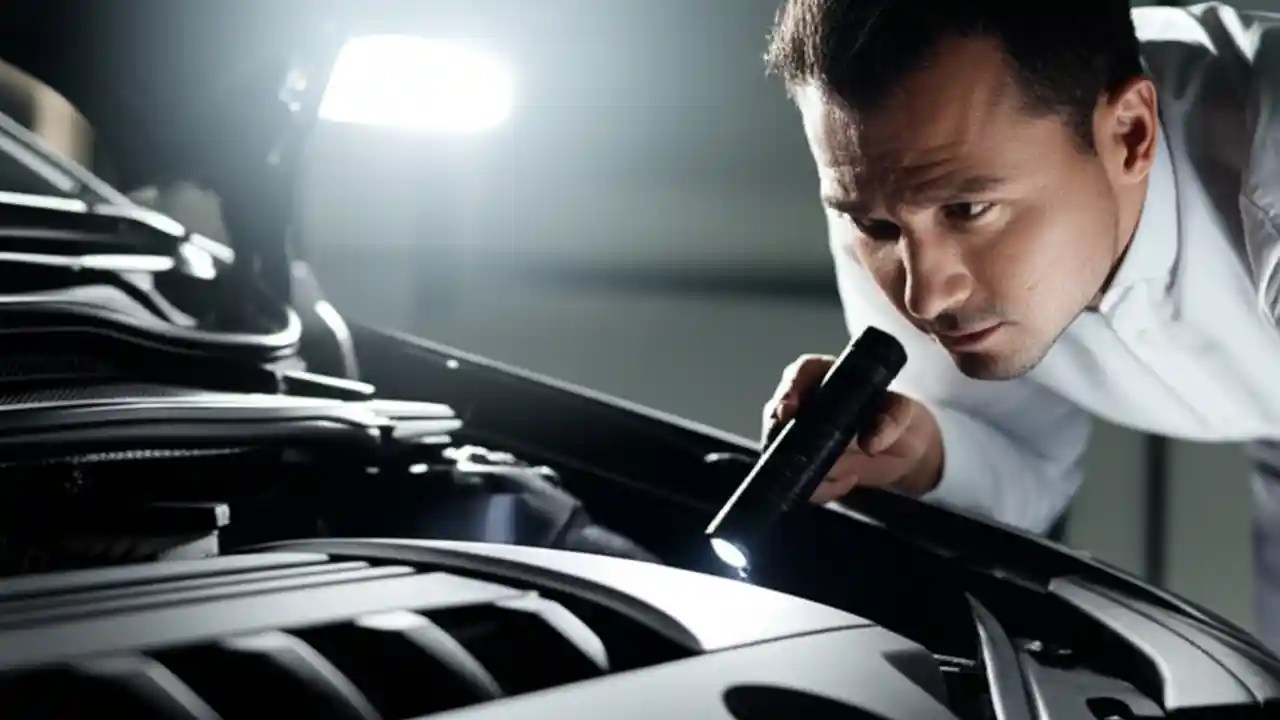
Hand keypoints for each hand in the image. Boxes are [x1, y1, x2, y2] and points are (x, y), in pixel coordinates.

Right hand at [761, 354, 944, 503]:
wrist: (906, 452)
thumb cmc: (902, 420)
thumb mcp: (904, 413)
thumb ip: (892, 419)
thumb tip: (871, 441)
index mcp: (828, 376)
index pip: (801, 372)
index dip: (790, 387)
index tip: (789, 407)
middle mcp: (807, 403)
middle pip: (777, 411)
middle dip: (781, 431)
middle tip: (802, 450)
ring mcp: (802, 435)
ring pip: (781, 449)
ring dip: (805, 466)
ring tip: (848, 472)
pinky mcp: (805, 464)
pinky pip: (800, 479)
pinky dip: (821, 487)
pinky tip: (850, 481)